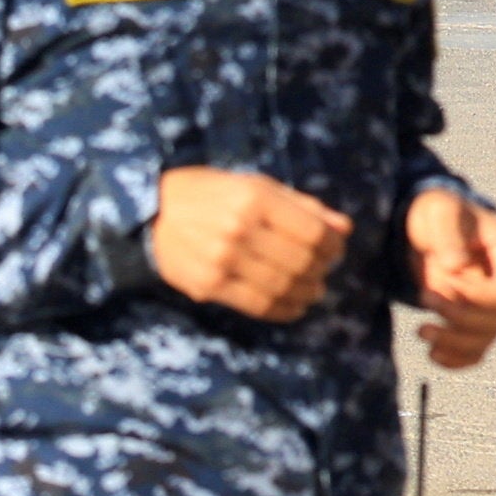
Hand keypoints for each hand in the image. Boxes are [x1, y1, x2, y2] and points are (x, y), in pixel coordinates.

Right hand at [145, 166, 353, 320]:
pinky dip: (284, 311)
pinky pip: (259, 306)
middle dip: (321, 270)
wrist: (150, 213)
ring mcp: (223, 260)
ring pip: (283, 287)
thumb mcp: (254, 185)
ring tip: (312, 290)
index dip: (332, 246)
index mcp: (254, 198)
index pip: (313, 232)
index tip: (334, 249)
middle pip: (301, 262)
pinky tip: (293, 306)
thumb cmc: (209, 193)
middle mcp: (239, 229)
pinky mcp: (209, 285)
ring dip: (307, 293)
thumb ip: (300, 206)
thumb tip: (344, 228)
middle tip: (323, 271)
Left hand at [404, 188, 495, 368]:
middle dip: (459, 318)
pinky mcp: (482, 322)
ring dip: (453, 343)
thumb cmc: (438, 213)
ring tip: (421, 330)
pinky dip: (456, 359)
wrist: (428, 227)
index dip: (476, 298)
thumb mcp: (440, 211)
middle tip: (424, 297)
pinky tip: (433, 354)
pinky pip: (475, 352)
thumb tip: (456, 265)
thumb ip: (448, 233)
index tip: (443, 281)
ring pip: (485, 340)